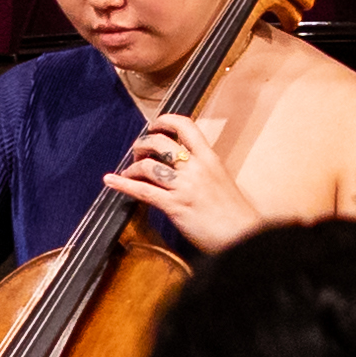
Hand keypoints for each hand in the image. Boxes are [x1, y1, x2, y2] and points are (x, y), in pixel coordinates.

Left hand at [103, 108, 267, 253]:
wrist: (244, 236)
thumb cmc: (235, 214)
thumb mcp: (223, 182)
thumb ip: (205, 171)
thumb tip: (185, 167)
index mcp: (211, 159)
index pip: (186, 126)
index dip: (166, 121)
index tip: (155, 124)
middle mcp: (196, 168)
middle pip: (161, 143)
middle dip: (143, 144)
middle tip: (138, 152)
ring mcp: (185, 186)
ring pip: (149, 165)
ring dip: (133, 166)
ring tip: (128, 171)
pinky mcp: (175, 206)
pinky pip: (143, 191)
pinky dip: (123, 184)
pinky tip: (111, 180)